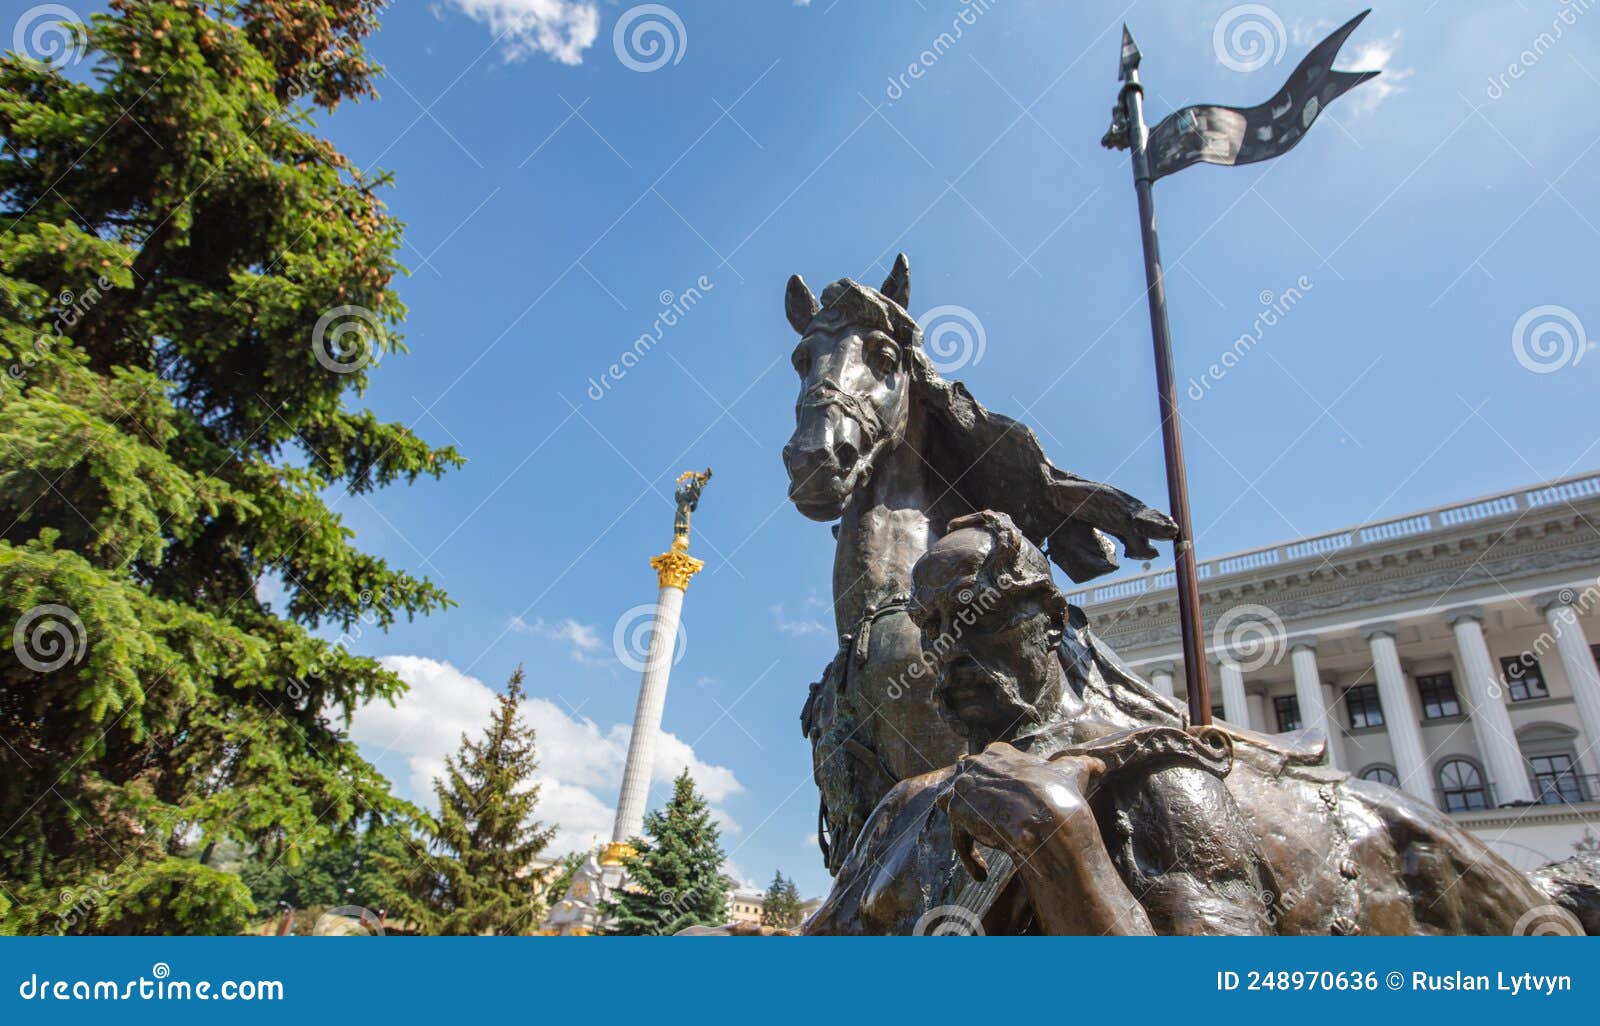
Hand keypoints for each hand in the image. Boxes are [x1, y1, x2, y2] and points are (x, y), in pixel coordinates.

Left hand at [935, 742, 1103, 881]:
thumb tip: (1100, 765)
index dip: (993, 790)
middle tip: (990, 829)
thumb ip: (1083, 766)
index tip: (1002, 811)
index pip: (985, 766)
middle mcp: (976, 764)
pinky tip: (982, 874)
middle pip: (966, 786)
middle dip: (974, 807)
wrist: (1048, 819)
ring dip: (968, 832)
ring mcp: (964, 786)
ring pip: (958, 810)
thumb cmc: (1061, 794)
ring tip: (985, 855)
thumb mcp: (1073, 772)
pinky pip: (958, 837)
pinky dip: (969, 857)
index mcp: (999, 752)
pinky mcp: (957, 811)